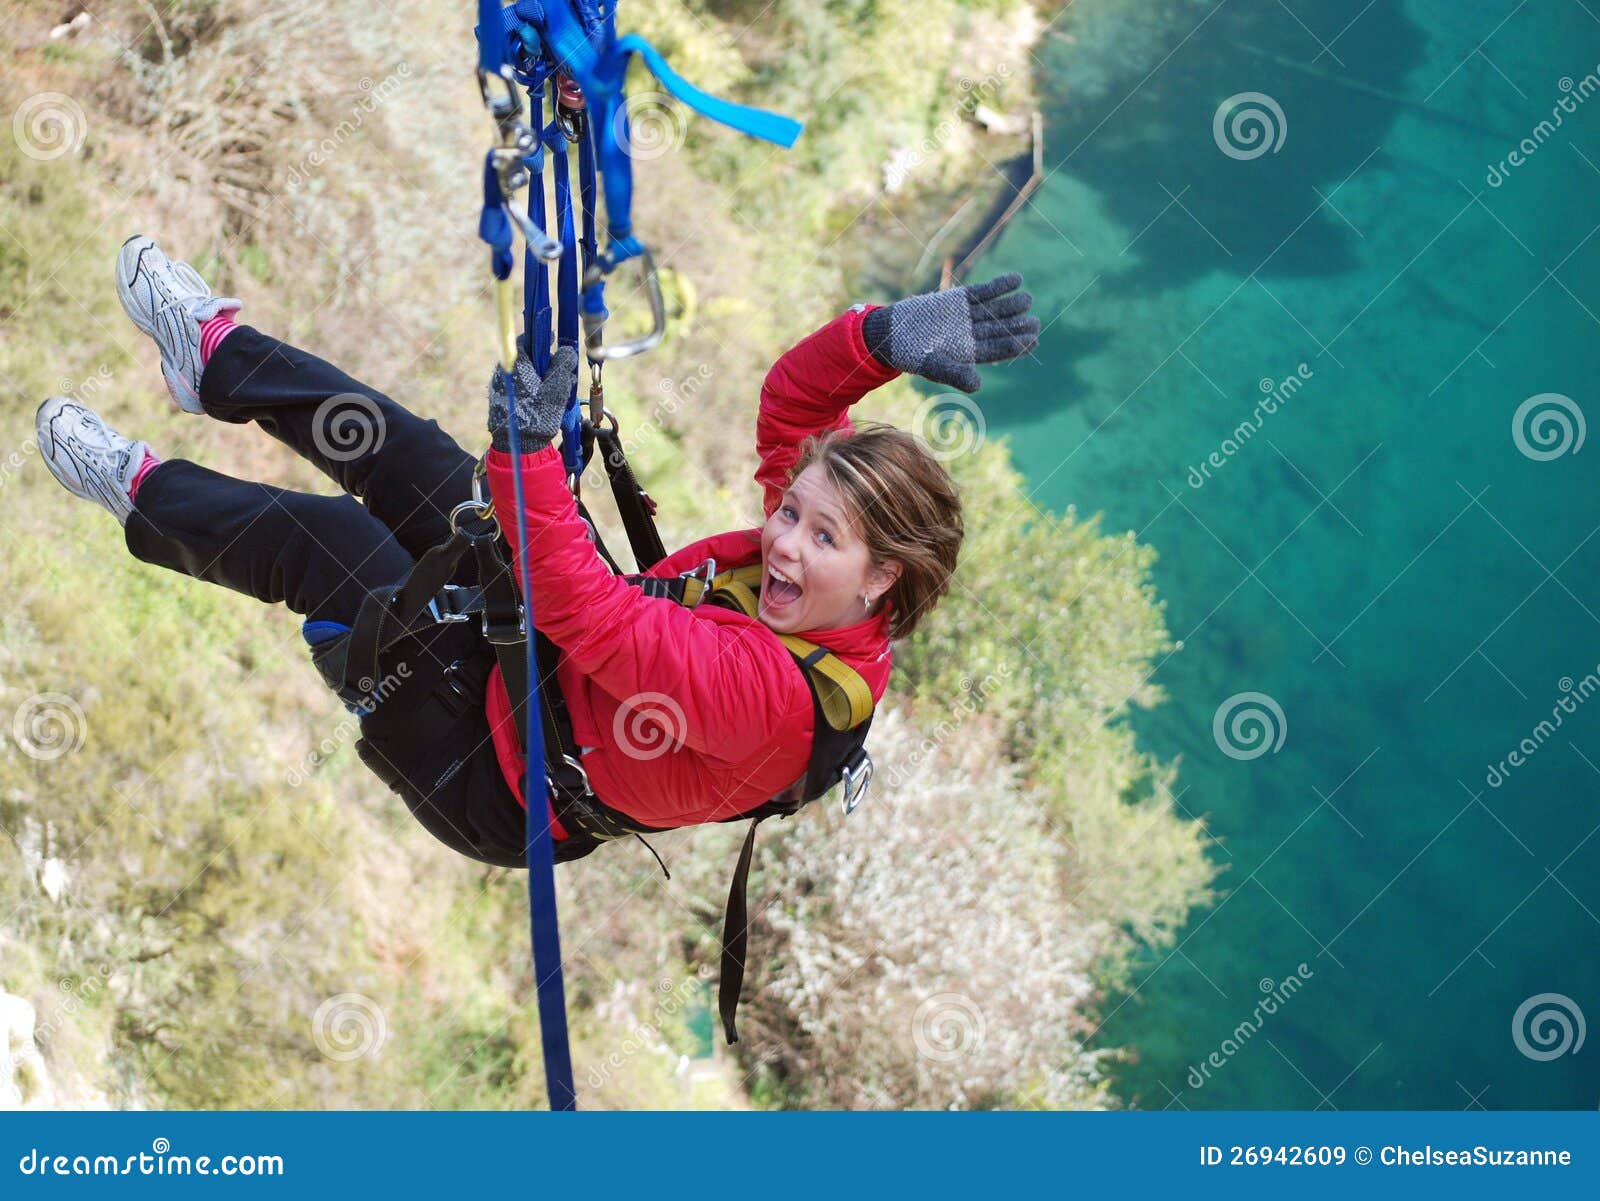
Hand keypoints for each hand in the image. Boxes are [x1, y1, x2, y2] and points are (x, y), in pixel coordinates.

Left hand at [486, 345, 578, 451]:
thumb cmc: (538, 415)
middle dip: (545, 364)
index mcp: (514, 363)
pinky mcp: (500, 401)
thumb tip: (567, 349)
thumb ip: (563, 365)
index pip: (526, 340)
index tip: (554, 341)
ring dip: (541, 379)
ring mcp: (499, 387)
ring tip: (557, 393)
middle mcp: (502, 372)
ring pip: (524, 374)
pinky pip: (518, 388)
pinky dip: (532, 390)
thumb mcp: (557, 388)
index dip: (542, 339)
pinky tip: (544, 404)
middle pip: (526, 358)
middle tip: (562, 374)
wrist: (518, 447)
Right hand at [862, 272, 1038, 392]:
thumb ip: (956, 374)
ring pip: (995, 310)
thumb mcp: (934, 366)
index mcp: (970, 353)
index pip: (998, 349)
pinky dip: (998, 286)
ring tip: (1027, 299)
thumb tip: (978, 385)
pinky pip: (983, 292)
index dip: (1016, 345)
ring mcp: (967, 316)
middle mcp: (972, 334)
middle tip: (1035, 323)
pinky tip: (1016, 279)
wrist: (893, 333)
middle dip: (1018, 326)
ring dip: (1012, 304)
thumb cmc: (912, 355)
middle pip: (1000, 329)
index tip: (1033, 341)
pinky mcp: (959, 300)